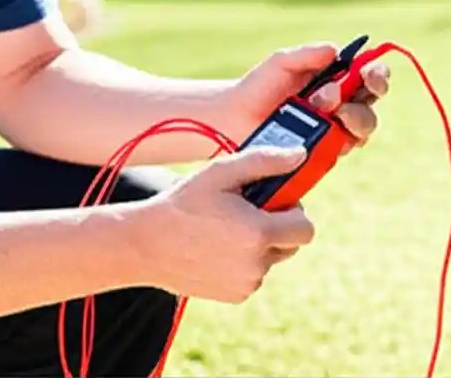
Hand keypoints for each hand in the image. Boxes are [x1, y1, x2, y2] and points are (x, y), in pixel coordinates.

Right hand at [132, 147, 315, 302]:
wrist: (145, 245)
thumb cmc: (183, 204)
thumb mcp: (221, 173)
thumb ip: (265, 162)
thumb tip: (300, 155)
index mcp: (259, 233)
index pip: (305, 228)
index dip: (294, 210)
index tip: (275, 200)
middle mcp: (257, 263)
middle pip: (292, 244)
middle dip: (278, 226)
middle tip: (248, 211)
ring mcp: (246, 283)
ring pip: (271, 259)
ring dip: (259, 244)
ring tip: (225, 229)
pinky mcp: (235, 295)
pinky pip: (254, 274)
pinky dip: (244, 262)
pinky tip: (217, 247)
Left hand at [226, 43, 390, 155]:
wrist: (234, 118)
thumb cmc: (260, 86)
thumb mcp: (281, 62)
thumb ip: (306, 54)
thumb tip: (335, 50)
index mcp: (338, 80)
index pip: (370, 77)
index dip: (377, 76)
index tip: (369, 75)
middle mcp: (342, 107)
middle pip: (370, 108)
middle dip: (360, 104)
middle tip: (332, 100)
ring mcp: (333, 132)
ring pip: (361, 131)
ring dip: (348, 120)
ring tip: (318, 111)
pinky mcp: (322, 152)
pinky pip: (340, 150)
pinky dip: (334, 141)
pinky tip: (315, 134)